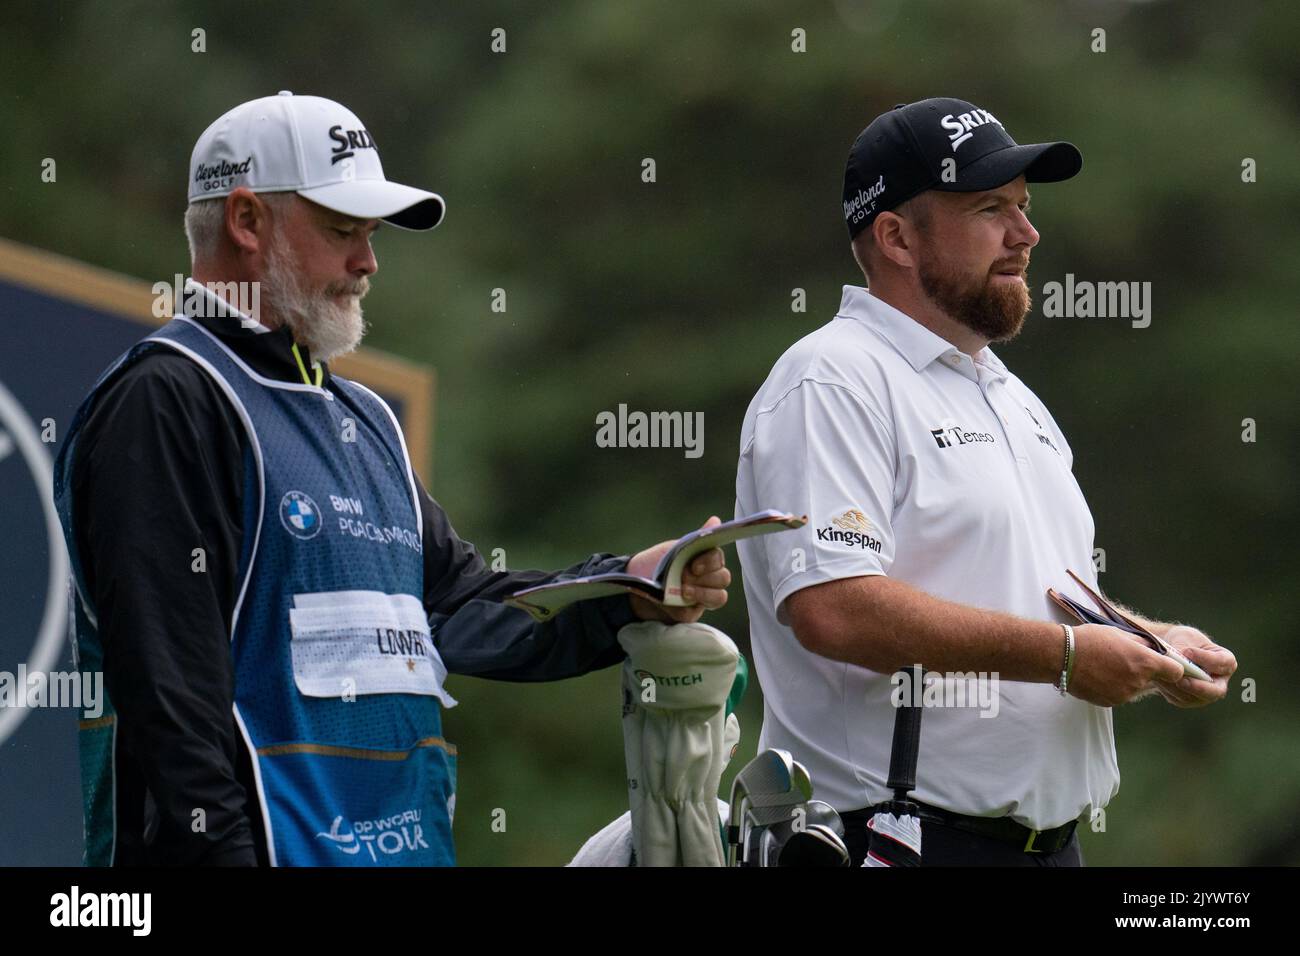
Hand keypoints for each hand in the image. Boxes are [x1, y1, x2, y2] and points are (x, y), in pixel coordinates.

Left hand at [626, 515, 730, 623]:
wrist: (637, 584)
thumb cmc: (659, 564)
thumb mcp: (674, 549)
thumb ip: (697, 538)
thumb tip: (715, 520)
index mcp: (706, 561)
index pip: (718, 559)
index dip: (710, 562)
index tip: (695, 565)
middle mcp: (709, 579)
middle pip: (723, 578)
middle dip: (707, 578)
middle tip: (686, 576)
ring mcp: (702, 597)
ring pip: (719, 597)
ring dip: (703, 593)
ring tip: (684, 590)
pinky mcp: (691, 613)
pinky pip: (695, 613)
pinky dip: (685, 607)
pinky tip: (675, 602)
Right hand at [1066, 623, 1185, 707]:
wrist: (1062, 656)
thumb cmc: (1090, 639)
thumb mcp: (1120, 633)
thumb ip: (1142, 644)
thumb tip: (1154, 649)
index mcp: (1145, 662)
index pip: (1176, 672)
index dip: (1173, 668)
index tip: (1165, 664)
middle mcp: (1138, 681)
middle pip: (1152, 680)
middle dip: (1144, 671)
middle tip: (1123, 659)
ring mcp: (1124, 694)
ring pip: (1135, 687)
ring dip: (1127, 679)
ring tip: (1105, 666)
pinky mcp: (1111, 702)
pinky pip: (1119, 694)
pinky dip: (1113, 687)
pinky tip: (1098, 675)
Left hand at [1151, 625, 1236, 707]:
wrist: (1169, 652)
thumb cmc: (1183, 641)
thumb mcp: (1185, 638)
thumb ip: (1184, 648)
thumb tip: (1180, 659)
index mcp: (1226, 662)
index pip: (1222, 662)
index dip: (1206, 659)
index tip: (1188, 652)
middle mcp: (1219, 682)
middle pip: (1215, 691)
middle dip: (1198, 687)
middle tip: (1181, 680)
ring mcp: (1205, 694)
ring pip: (1194, 697)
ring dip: (1176, 688)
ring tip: (1161, 675)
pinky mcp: (1188, 700)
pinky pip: (1179, 699)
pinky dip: (1167, 690)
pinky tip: (1158, 679)